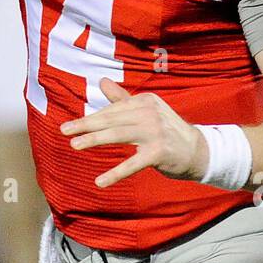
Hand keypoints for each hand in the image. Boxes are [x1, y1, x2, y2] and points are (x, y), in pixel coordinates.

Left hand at [60, 78, 208, 188]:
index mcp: (145, 100)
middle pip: (111, 119)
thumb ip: (122, 98)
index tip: (71, 126)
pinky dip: (115, 173)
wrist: (198, 151)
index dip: (91, 119)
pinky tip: (100, 181)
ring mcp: (155, 132)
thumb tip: (101, 81)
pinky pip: (133, 164)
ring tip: (74, 145)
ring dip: (94, 140)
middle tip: (64, 130)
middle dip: (86, 125)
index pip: (112, 110)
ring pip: (118, 135)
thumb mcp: (146, 111)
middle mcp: (149, 113)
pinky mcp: (159, 153)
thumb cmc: (166, 130)